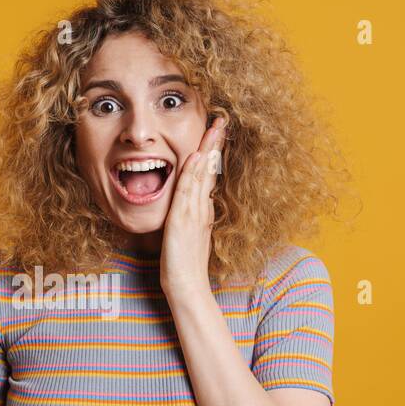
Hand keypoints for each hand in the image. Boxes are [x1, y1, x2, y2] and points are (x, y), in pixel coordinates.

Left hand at [160, 115, 226, 299]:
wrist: (186, 286)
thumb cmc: (184, 264)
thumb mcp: (188, 234)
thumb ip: (190, 216)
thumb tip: (193, 201)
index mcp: (202, 210)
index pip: (208, 174)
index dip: (212, 151)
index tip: (216, 130)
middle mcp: (201, 208)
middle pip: (209, 169)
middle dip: (215, 143)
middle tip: (221, 119)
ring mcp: (194, 213)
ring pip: (202, 175)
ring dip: (207, 150)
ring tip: (213, 128)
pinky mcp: (183, 221)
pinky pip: (188, 192)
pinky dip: (192, 174)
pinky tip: (194, 158)